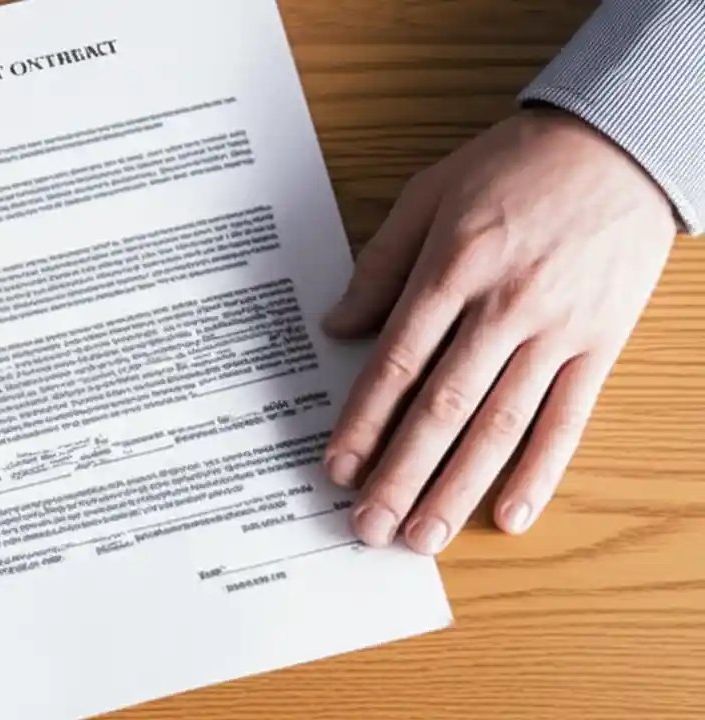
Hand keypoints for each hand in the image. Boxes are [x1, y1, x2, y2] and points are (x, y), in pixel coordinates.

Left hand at [322, 109, 676, 554]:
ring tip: (423, 536)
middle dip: (401, 473)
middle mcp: (503, 306)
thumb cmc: (514, 168)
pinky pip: (567, 420)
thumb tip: (336, 327)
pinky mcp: (599, 346)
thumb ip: (379, 266)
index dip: (363, 422)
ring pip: (500, 425)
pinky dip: (540, 471)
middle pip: (443, 407)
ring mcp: (556, 332)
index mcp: (453, 267)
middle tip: (369, 525)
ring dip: (458, 486)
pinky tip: (509, 514)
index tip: (338, 467)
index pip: (398, 363)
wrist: (620, 144)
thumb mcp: (429, 195)